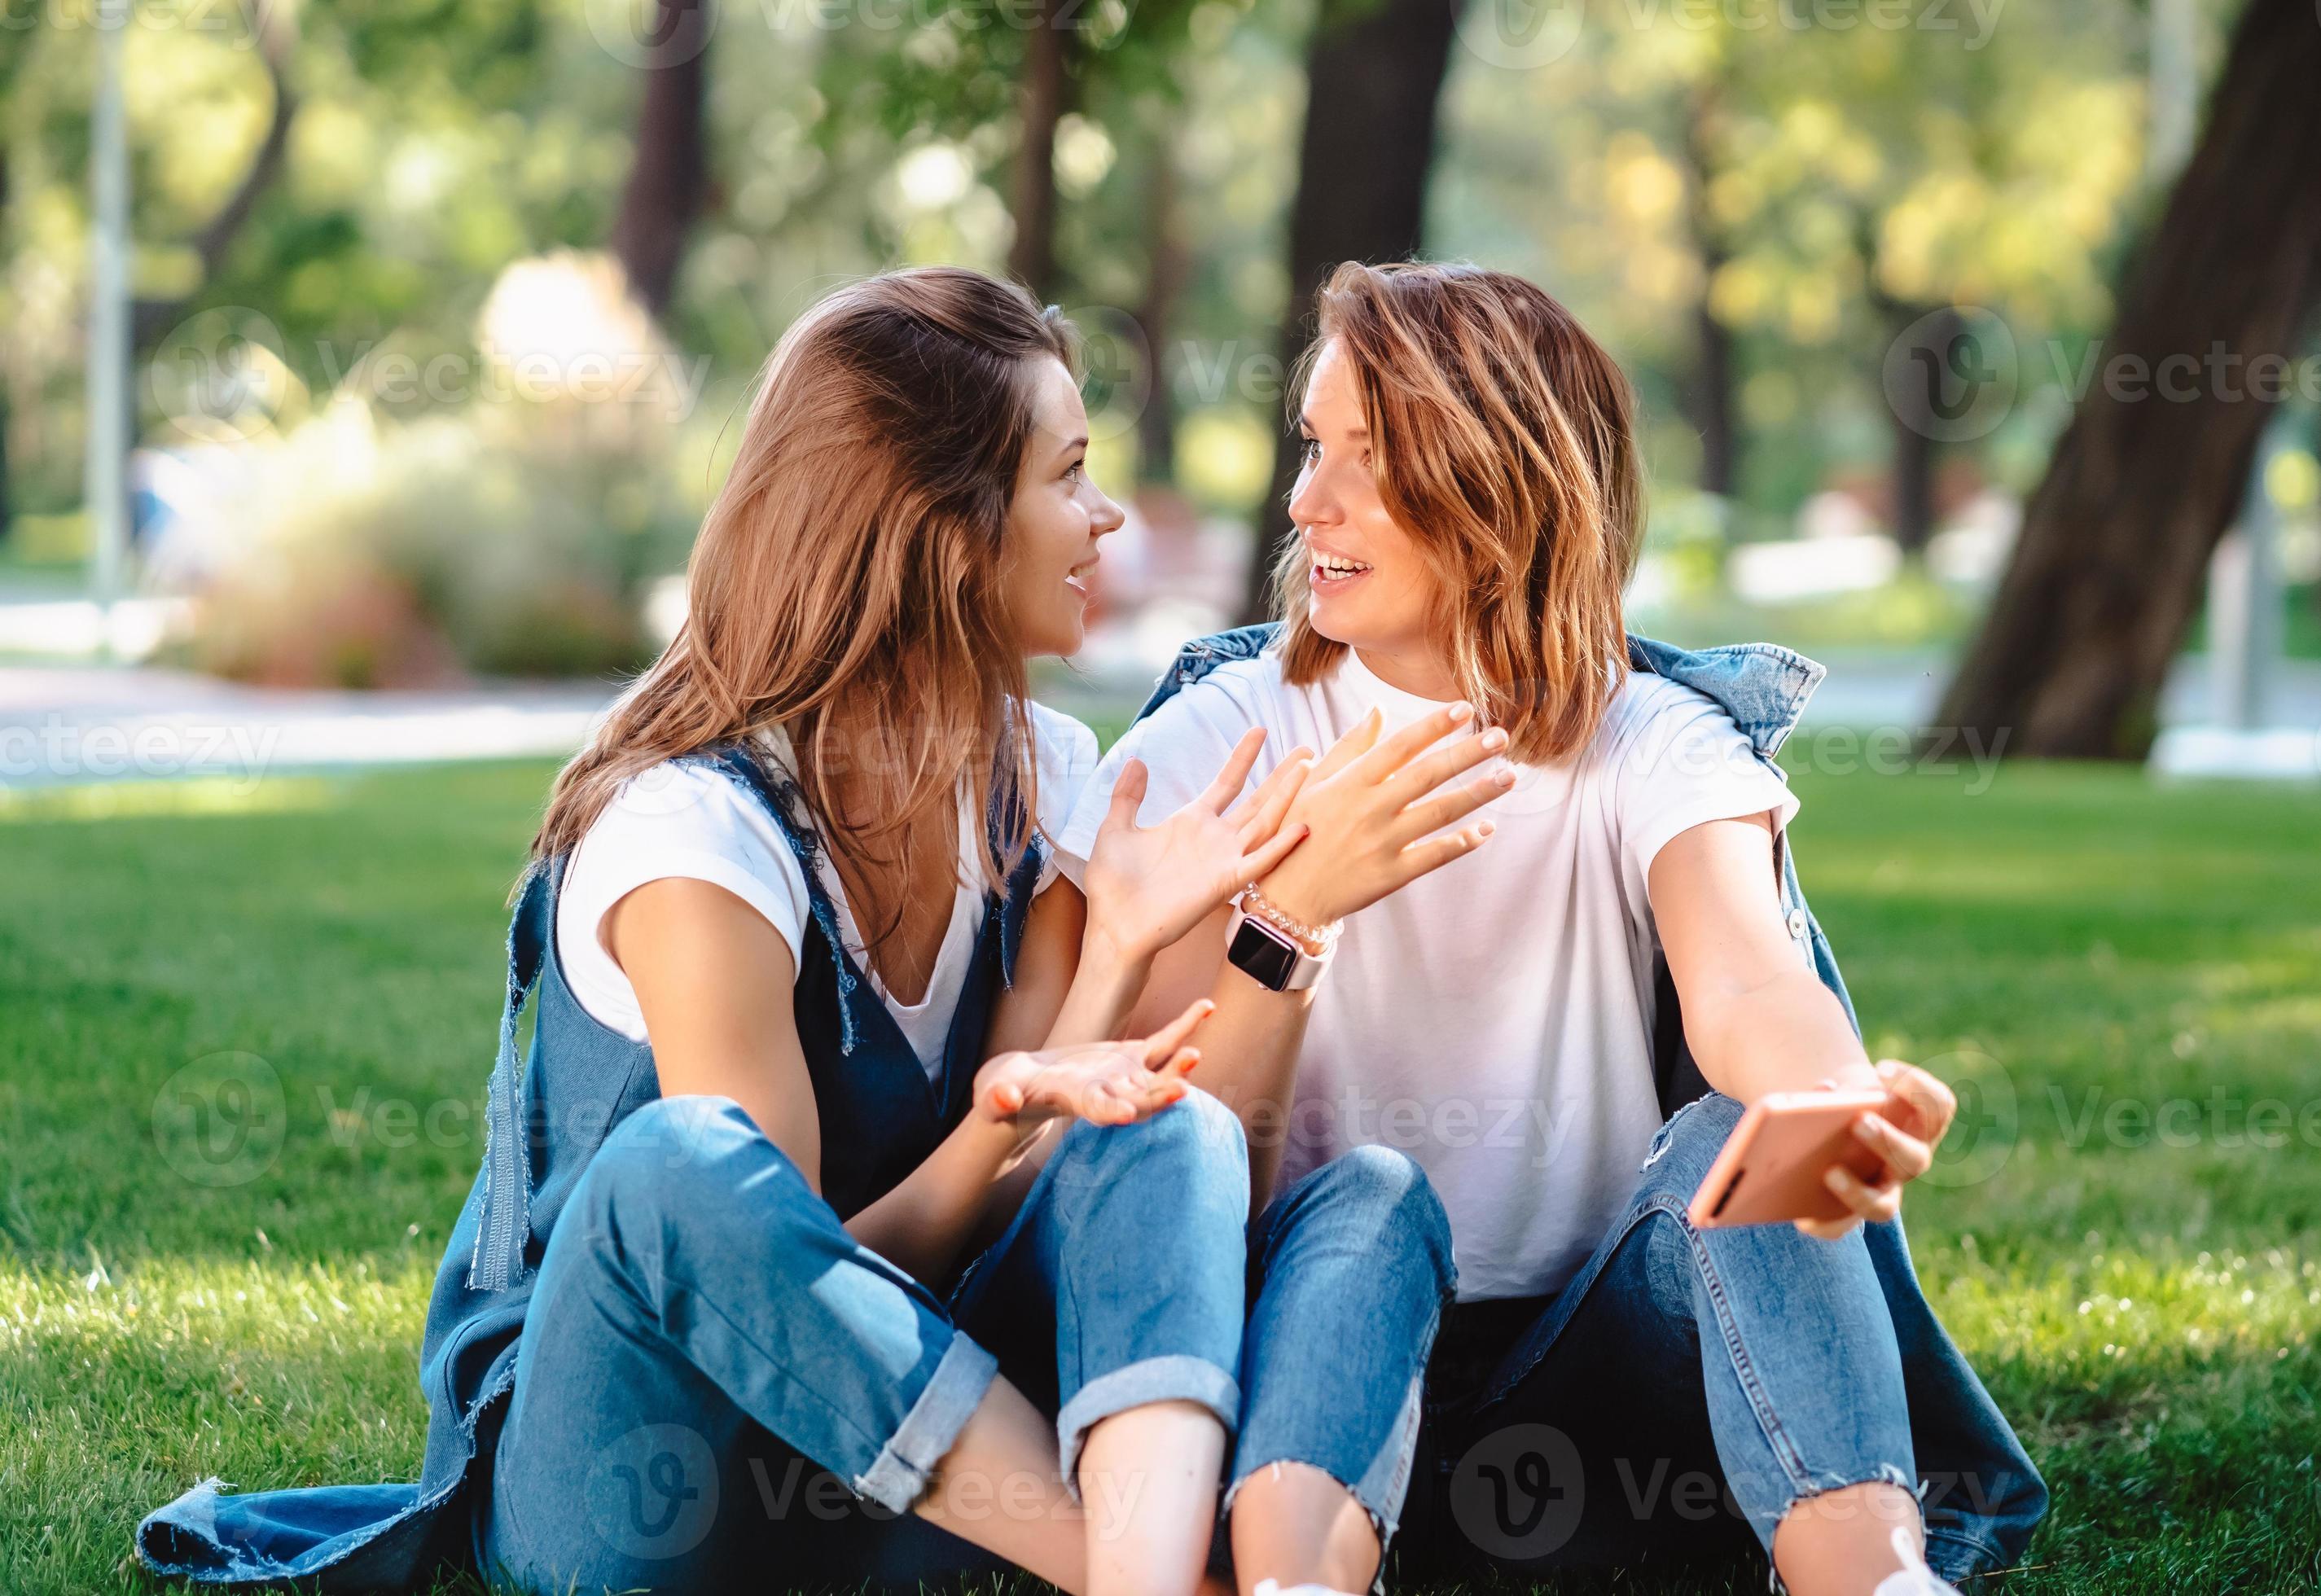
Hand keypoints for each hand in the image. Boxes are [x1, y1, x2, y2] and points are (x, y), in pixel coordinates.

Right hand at [972, 997, 1214, 1132]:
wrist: (1029, 1085)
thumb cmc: (1007, 1092)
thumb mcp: (997, 1093)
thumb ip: (1000, 1096)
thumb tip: (1002, 1097)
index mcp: (1076, 1102)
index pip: (1096, 1110)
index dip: (1110, 1111)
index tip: (1126, 1115)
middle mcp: (1110, 1095)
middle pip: (1139, 1100)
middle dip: (1160, 1096)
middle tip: (1182, 1088)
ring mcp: (1125, 1078)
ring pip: (1159, 1074)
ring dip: (1180, 1066)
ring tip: (1197, 1052)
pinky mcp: (1133, 1057)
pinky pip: (1165, 1042)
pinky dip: (1186, 1026)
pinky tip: (1206, 1007)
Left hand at [1081, 728, 1314, 963]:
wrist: (1113, 924)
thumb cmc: (1113, 885)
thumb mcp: (1116, 829)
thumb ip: (1128, 796)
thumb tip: (1137, 761)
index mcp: (1191, 822)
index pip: (1226, 783)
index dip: (1243, 757)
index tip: (1259, 730)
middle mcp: (1214, 839)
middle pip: (1258, 801)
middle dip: (1282, 777)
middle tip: (1308, 751)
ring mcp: (1223, 860)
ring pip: (1265, 823)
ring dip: (1287, 799)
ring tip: (1309, 772)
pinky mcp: (1224, 883)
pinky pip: (1259, 862)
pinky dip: (1280, 846)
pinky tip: (1301, 827)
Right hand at [1255, 701, 1508, 928]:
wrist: (1286, 896)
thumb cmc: (1295, 831)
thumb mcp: (1312, 783)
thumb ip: (1349, 747)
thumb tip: (1376, 711)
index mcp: (1350, 783)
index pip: (1401, 745)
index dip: (1435, 725)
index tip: (1466, 709)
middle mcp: (1370, 809)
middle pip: (1428, 774)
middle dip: (1467, 753)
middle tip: (1501, 736)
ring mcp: (1383, 842)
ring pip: (1441, 812)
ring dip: (1478, 793)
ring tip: (1508, 776)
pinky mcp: (1392, 873)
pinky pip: (1436, 854)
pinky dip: (1464, 842)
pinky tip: (1487, 828)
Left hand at [1796, 1059, 1958, 1238]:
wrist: (1831, 1120)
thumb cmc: (1846, 1098)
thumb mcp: (1845, 1087)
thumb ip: (1839, 1089)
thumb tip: (1823, 1095)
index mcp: (1918, 1124)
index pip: (1939, 1105)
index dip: (1917, 1087)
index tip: (1881, 1068)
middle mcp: (1908, 1161)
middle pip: (1914, 1159)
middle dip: (1887, 1141)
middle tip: (1859, 1121)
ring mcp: (1883, 1190)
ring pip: (1884, 1206)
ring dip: (1857, 1192)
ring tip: (1828, 1173)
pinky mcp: (1851, 1211)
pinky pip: (1842, 1226)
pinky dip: (1824, 1224)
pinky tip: (1803, 1218)